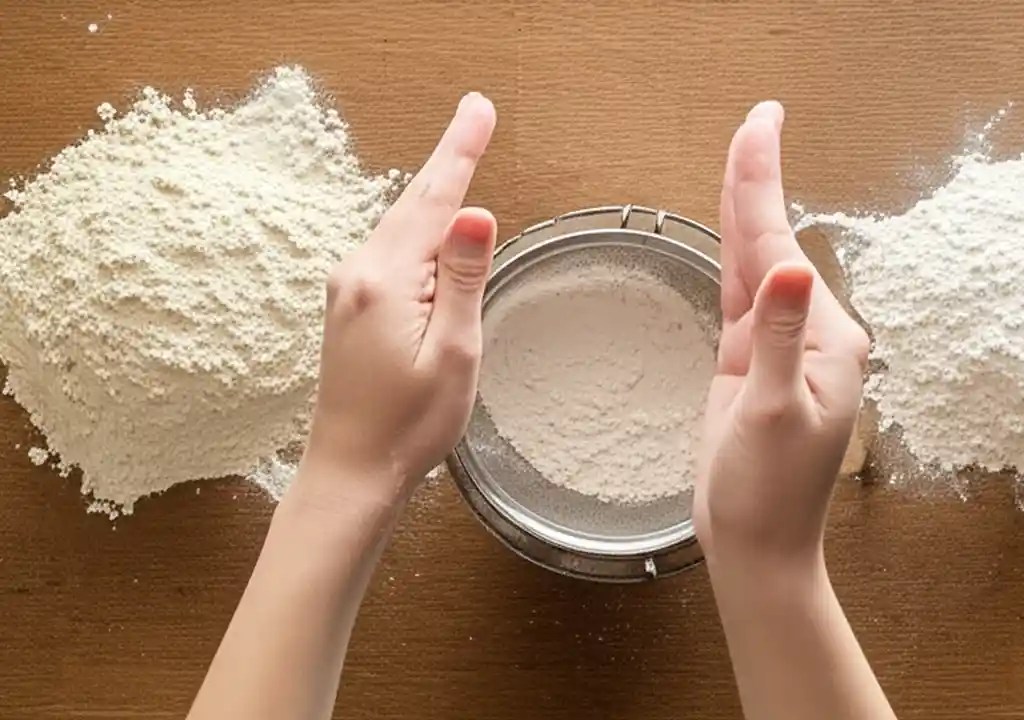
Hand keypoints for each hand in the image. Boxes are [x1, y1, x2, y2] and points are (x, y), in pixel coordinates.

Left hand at [303, 93, 497, 501]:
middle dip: (449, 158)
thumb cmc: (409, 423)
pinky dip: (418, 227)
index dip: (461, 151)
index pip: (434, 200)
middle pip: (414, 204)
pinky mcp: (349, 307)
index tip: (480, 110)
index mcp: (386, 280)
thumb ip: (463, 278)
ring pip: (401, 227)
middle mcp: (358, 274)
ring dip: (434, 193)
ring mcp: (348, 289)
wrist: (350, 472)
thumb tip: (474, 212)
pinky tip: (433, 224)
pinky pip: (392, 252)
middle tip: (476, 112)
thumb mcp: (454, 351)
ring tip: (462, 153)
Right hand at [694, 102, 869, 570]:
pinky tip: (729, 227)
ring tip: (741, 154)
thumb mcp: (772, 416)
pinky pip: (741, 293)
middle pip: (773, 240)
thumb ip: (781, 340)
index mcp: (825, 339)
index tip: (759, 125)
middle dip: (758, 179)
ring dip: (745, 207)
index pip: (782, 244)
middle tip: (755, 120)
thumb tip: (792, 270)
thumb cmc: (770, 494)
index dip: (762, 181)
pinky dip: (732, 252)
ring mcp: (780, 346)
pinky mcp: (751, 362)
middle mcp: (810, 333)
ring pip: (756, 262)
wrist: (758, 546)